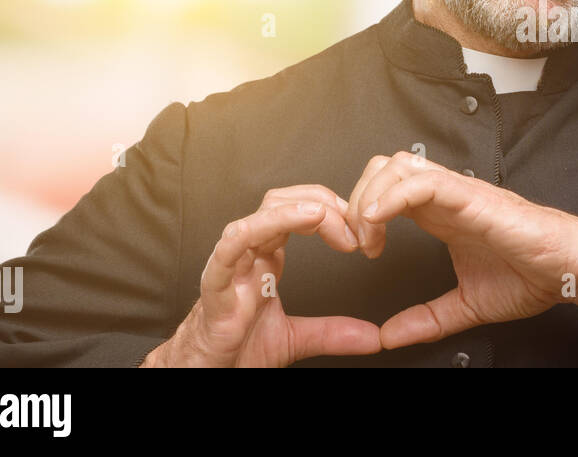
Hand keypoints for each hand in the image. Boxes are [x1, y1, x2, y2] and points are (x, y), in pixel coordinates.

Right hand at [140, 185, 380, 366]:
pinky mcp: (215, 290)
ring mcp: (229, 270)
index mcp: (266, 259)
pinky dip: (250, 233)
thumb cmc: (236, 349)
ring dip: (290, 212)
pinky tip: (274, 227)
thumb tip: (373, 338)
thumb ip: (333, 333)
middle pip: (278, 203)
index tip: (361, 230)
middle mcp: (247, 257)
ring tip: (321, 215)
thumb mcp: (296, 338)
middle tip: (352, 225)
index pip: (297, 211)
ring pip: (254, 220)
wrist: (203, 374)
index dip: (331, 211)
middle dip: (319, 203)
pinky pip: (226, 252)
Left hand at [347, 152, 577, 349]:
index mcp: (441, 214)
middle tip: (356, 242)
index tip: (358, 251)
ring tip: (368, 236)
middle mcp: (445, 196)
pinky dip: (392, 196)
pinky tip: (379, 223)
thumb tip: (390, 337)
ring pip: (396, 166)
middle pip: (382, 168)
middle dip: (356, 199)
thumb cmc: (532, 275)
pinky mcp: (472, 196)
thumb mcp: (465, 305)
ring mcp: (458, 192)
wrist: (571, 269)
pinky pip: (422, 181)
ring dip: (370, 197)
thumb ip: (426, 318)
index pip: (384, 190)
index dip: (360, 213)